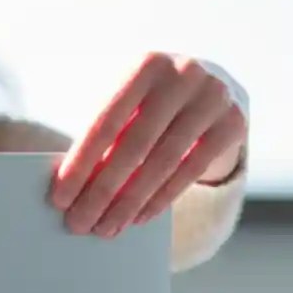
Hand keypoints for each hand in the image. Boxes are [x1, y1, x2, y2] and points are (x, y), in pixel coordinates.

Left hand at [49, 52, 246, 237]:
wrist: (210, 84)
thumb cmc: (150, 98)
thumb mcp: (127, 97)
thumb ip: (103, 129)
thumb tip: (73, 185)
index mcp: (145, 64)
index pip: (106, 121)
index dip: (81, 163)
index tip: (60, 197)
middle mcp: (183, 75)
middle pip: (134, 146)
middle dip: (102, 191)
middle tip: (78, 223)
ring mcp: (212, 98)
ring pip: (163, 163)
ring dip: (129, 203)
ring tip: (105, 228)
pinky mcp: (232, 123)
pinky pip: (191, 171)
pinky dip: (161, 199)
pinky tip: (138, 218)